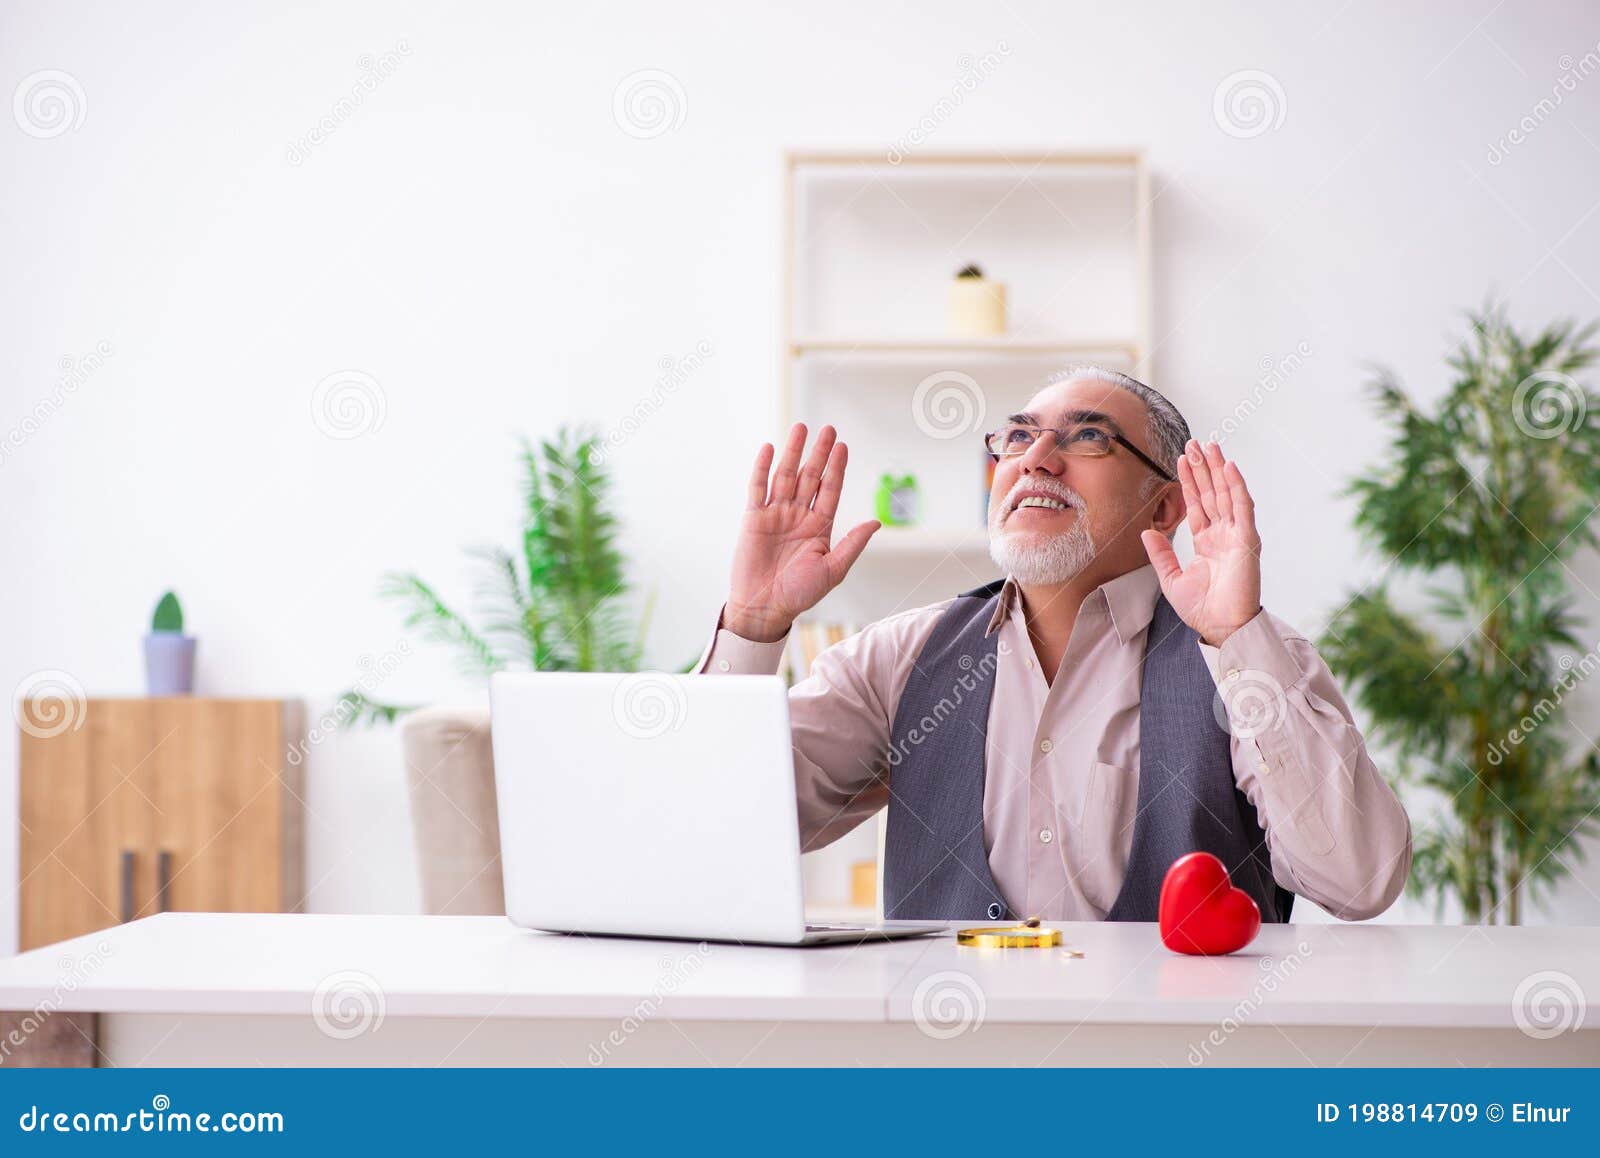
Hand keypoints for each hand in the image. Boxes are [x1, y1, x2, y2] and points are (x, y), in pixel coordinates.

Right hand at [724, 423, 878, 641]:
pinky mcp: (754, 518)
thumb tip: (876, 523)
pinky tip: (770, 449)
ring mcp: (776, 514)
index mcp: (819, 527)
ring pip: (786, 476)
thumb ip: (852, 544)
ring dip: (793, 452)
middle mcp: (798, 516)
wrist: (764, 608)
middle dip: (819, 453)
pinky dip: (763, 468)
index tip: (843, 447)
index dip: (837, 468)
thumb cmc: (800, 594)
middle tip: (828, 430)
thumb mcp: (832, 570)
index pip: (830, 490)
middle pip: (810, 477)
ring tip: (801, 428)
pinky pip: (758, 488)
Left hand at [1140, 439, 1261, 646]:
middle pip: (1211, 493)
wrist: (1220, 627)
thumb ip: (1160, 554)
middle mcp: (1223, 534)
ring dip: (1218, 469)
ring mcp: (1236, 534)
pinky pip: (1242, 507)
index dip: (1189, 481)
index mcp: (1207, 542)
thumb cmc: (1201, 608)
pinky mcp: (1247, 539)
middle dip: (1203, 467)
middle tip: (1194, 442)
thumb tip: (1145, 532)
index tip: (1181, 459)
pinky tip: (1229, 467)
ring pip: (1226, 493)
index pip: (1197, 504)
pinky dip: (1237, 486)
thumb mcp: (1170, 578)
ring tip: (1209, 445)